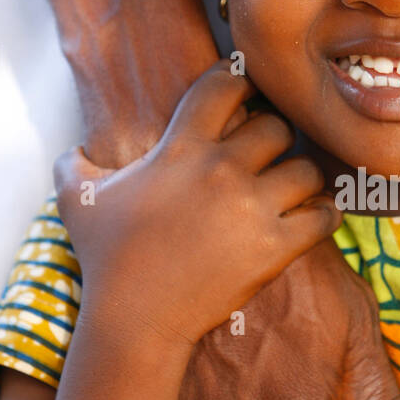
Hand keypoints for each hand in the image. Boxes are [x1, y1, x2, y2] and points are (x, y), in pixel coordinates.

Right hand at [53, 61, 339, 349]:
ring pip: (306, 169)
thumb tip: (74, 154)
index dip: (241, 81)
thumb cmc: (107, 258)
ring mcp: (252, 209)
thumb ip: (74, 165)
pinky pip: (324, 215)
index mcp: (181, 147)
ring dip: (302, 179)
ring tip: (292, 191)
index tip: (246, 95)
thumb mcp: (76, 200)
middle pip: (276, 127)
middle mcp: (222, 170)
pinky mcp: (275, 248)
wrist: (135, 318)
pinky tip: (313, 219)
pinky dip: (325, 215)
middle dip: (274, 139)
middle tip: (268, 157)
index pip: (225, 85)